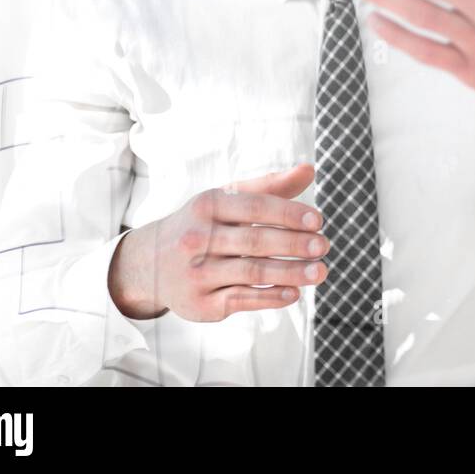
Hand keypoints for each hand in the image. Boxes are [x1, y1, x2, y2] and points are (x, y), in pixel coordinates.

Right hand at [108, 163, 328, 321]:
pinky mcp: (200, 303)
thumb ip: (270, 186)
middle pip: (255, 241)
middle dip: (294, 244)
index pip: (254, 207)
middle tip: (324, 246)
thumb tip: (310, 169)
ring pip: (251, 273)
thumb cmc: (202, 224)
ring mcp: (197, 273)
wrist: (150, 263)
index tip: (318, 220)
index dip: (289, 213)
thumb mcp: (228, 199)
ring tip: (320, 271)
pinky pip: (241, 300)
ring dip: (291, 273)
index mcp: (207, 206)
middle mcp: (197, 239)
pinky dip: (270, 297)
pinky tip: (294, 293)